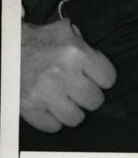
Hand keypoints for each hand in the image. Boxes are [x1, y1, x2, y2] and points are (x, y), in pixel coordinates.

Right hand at [21, 18, 116, 132]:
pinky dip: (55, 119)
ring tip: (69, 100)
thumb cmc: (40, 39)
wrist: (9, 48)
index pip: (108, 79)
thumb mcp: (67, 31)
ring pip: (76, 118)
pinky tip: (53, 107)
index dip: (104, 78)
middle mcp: (63, 75)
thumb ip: (85, 44)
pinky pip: (53, 127)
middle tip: (83, 89)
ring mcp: (46, 94)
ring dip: (74, 110)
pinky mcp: (30, 108)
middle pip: (95, 101)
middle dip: (91, 95)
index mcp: (77, 53)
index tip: (98, 78)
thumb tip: (97, 60)